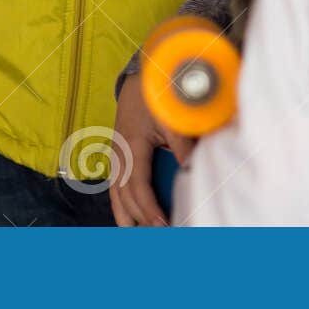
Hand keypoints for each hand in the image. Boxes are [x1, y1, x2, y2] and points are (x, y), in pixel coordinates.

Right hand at [108, 71, 194, 227]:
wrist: (143, 73)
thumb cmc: (160, 93)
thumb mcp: (173, 117)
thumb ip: (183, 146)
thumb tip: (194, 172)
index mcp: (132, 144)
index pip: (138, 187)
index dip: (149, 210)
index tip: (164, 226)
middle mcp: (120, 150)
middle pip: (123, 192)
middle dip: (138, 216)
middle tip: (157, 235)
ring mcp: (116, 148)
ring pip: (114, 187)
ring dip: (122, 211)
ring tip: (130, 232)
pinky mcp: (117, 147)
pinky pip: (114, 177)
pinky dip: (118, 196)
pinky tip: (125, 209)